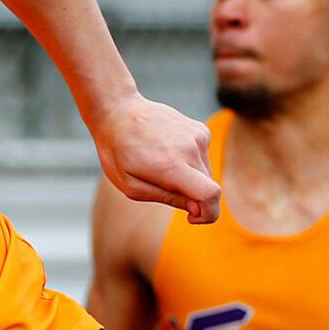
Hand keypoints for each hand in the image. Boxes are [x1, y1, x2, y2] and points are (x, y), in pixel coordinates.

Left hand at [89, 94, 219, 224]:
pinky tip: (166, 152)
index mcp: (171, 165)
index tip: (193, 218)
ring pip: (206, 173)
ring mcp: (198, 136)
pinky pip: (203, 157)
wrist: (119, 111)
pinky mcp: (201, 129)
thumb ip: (167, 198)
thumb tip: (197, 208)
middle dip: (193, 197)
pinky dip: (190, 163)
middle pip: (209, 187)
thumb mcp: (131, 186)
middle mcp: (190, 148)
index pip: (210, 194)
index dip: (209, 214)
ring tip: (160, 165)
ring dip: (189, 178)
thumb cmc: (118, 152)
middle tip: (161, 187)